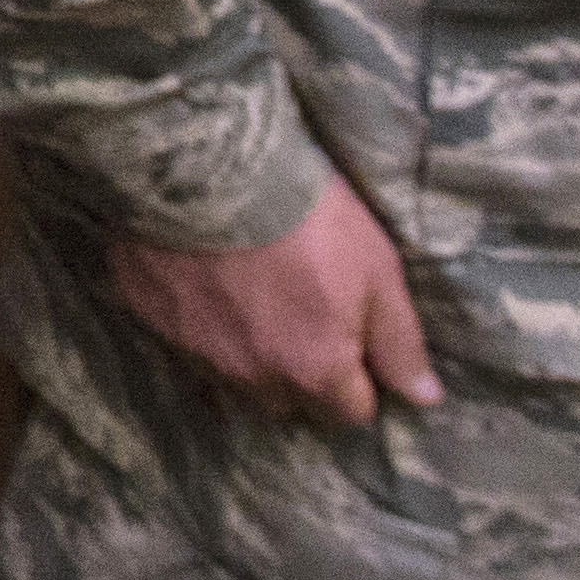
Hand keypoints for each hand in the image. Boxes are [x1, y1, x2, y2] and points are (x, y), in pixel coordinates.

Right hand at [107, 176, 442, 426]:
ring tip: (255, 294)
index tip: (355, 337)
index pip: (352, 412)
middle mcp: (256, 377)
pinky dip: (203, 320)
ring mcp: (199, 352)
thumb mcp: (376, 271)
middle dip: (304, 372)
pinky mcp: (155, 320)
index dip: (361, 379)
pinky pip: (188, 340)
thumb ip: (400, 342)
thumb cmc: (305, 216)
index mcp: (315, 371)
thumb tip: (424, 398)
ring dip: (252, 350)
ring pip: (238, 374)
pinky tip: (209, 278)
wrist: (203, 167)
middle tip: (305, 312)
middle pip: (291, 399)